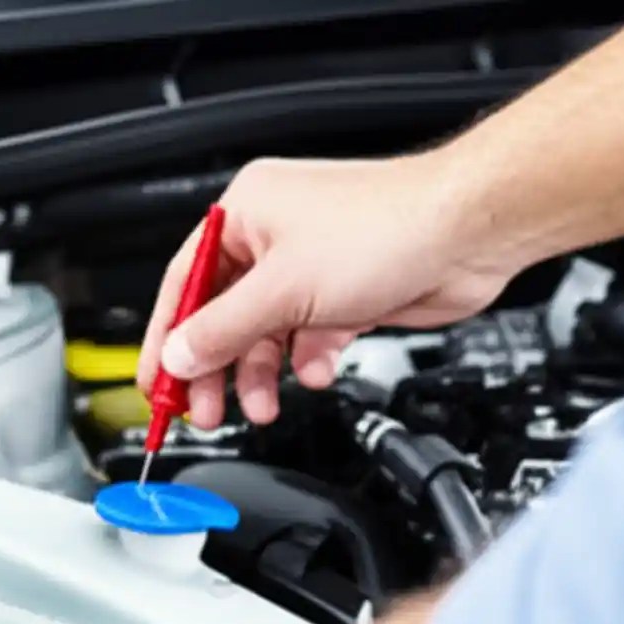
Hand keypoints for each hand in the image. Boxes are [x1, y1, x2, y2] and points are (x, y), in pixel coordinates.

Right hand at [137, 153, 517, 427]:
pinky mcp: (345, 293)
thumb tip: (180, 355)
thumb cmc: (387, 226)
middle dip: (215, 366)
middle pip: (223, 314)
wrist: (467, 233)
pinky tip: (317, 369)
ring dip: (262, 373)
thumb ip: (223, 330)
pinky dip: (310, 359)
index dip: (167, 336)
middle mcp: (274, 236)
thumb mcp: (283, 290)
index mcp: (245, 214)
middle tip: (201, 409)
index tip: (156, 382)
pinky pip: (308, 337)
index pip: (184, 282)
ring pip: (267, 332)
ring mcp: (311, 266)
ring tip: (261, 404)